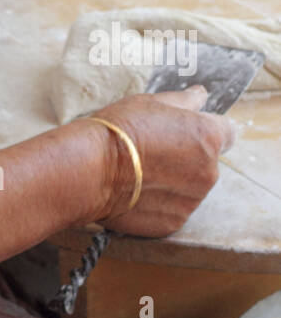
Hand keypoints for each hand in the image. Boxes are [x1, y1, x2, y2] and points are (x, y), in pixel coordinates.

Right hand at [83, 85, 235, 235]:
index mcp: (207, 136)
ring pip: (191, 187)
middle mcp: (209, 171)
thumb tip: (201, 95)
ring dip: (174, 181)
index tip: (185, 133)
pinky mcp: (176, 222)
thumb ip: (184, 101)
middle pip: (207, 162)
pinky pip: (174, 208)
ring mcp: (193, 199)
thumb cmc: (118, 131)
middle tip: (153, 151)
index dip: (205, 131)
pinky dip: (160, 202)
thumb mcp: (150, 103)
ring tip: (140, 173)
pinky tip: (137, 191)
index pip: (227, 133)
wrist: (91, 170)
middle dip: (187, 157)